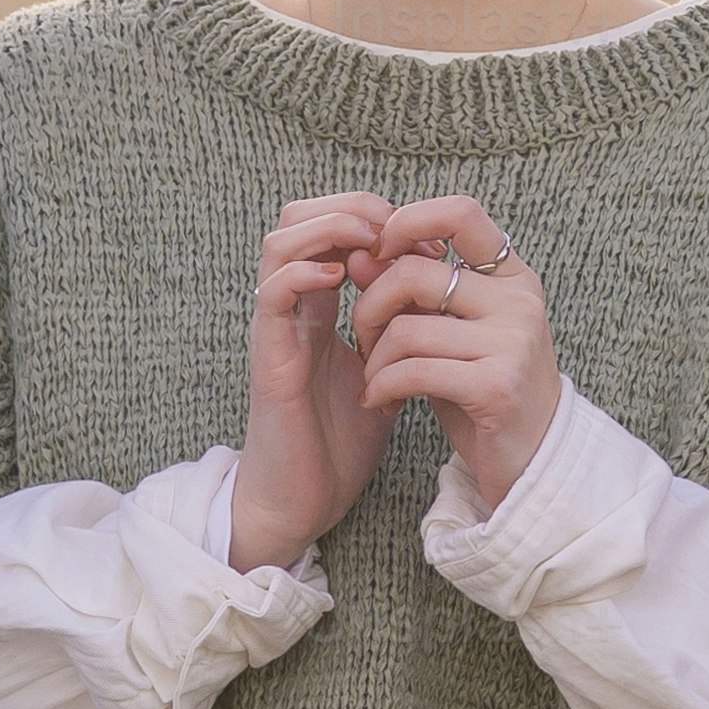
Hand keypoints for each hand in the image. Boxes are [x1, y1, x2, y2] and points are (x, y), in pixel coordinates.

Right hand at [230, 191, 397, 570]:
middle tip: (398, 231)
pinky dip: (303, 272)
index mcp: (319, 307)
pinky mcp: (268, 357)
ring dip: (329, 228)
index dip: (377, 218)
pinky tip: (339, 279)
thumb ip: (398, 331)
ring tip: (372, 243)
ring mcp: (276, 328)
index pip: (333, 228)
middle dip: (352, 208)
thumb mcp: (383, 372)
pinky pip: (273, 293)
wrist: (304, 501)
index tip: (425, 241)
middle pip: (300, 217)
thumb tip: (439, 294)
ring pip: (280, 242)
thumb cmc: (340, 441)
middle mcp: (293, 308)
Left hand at [351, 190, 562, 502]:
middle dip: (370, 307)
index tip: (379, 253)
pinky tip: (382, 401)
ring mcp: (513, 342)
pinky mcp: (496, 386)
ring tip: (375, 380)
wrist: (533, 462)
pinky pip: (412, 370)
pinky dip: (382, 386)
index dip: (407, 221)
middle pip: (415, 274)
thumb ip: (412, 295)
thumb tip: (359, 255)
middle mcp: (519, 302)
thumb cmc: (483, 393)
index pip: (460, 212)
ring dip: (374, 358)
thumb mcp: (448, 335)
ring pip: (406, 327)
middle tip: (364, 342)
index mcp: (513, 278)